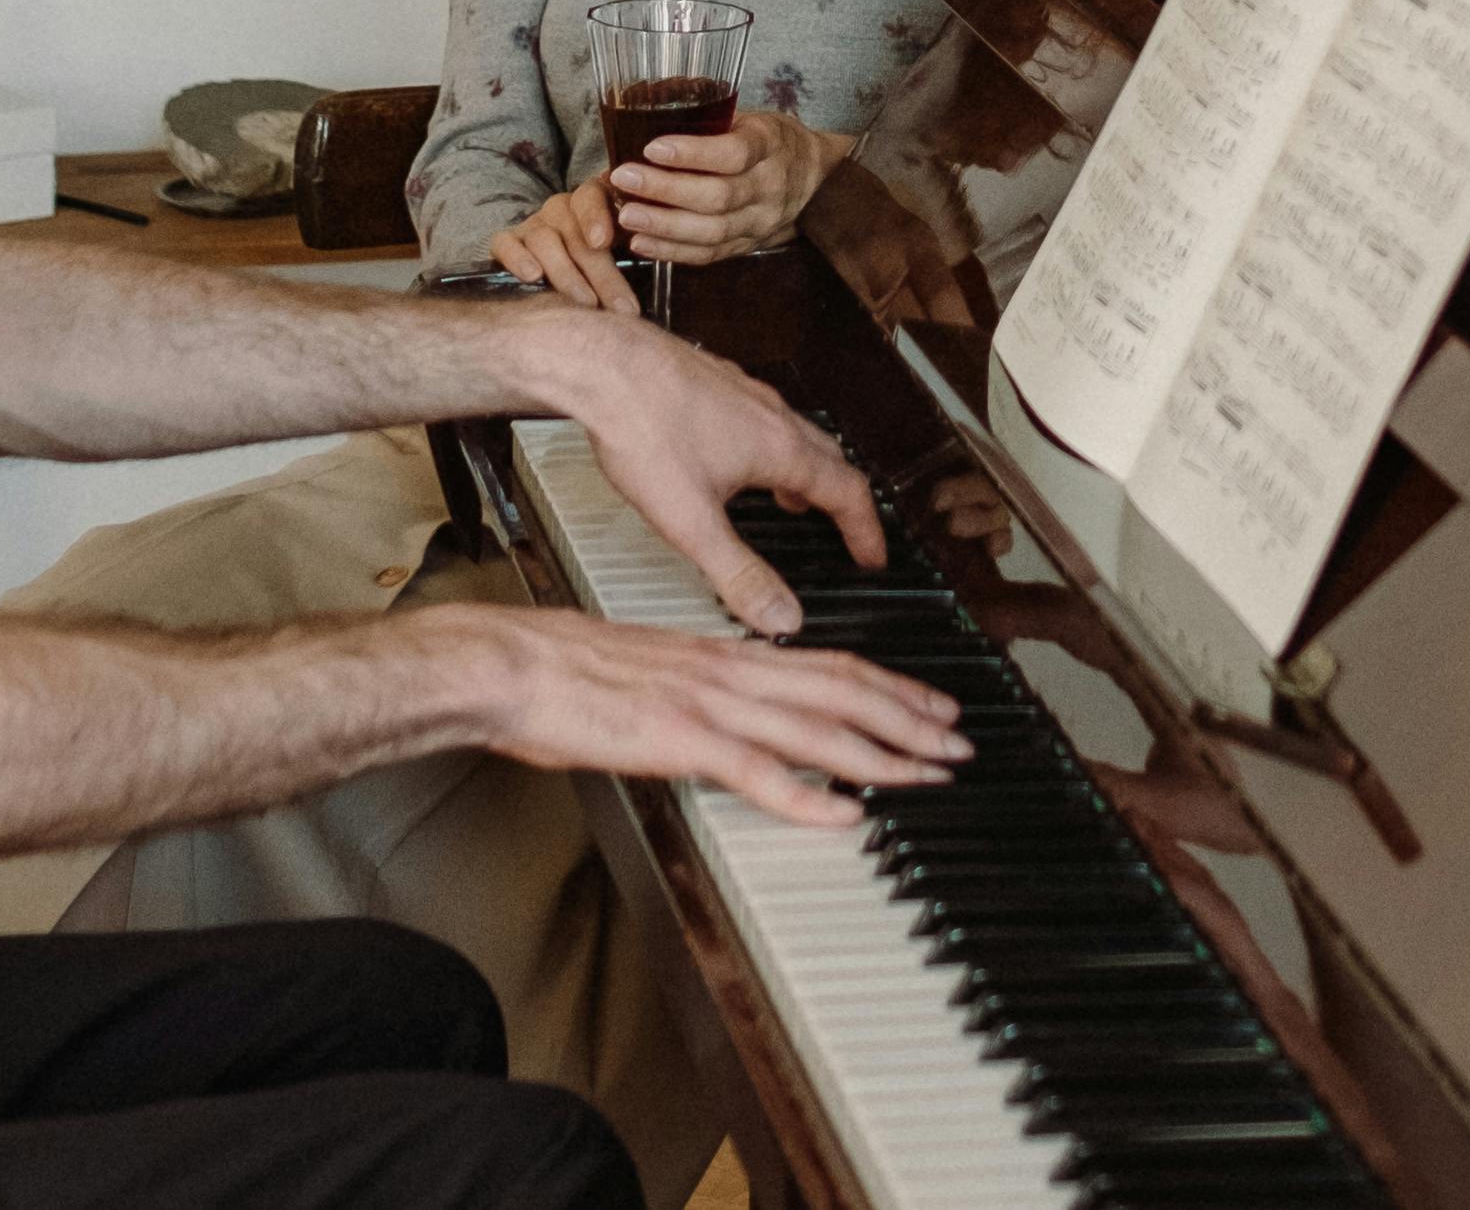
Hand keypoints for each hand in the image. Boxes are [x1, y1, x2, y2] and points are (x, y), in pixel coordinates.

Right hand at [418, 606, 964, 830]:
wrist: (509, 665)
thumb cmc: (563, 672)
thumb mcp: (650, 672)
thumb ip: (700, 690)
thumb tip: (731, 716)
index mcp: (723, 655)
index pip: (829, 665)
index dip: (890, 685)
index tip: (932, 704)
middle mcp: (729, 671)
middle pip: (844, 691)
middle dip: (911, 719)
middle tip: (959, 741)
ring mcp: (708, 705)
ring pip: (818, 728)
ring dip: (883, 755)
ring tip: (929, 775)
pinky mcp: (678, 740)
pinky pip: (757, 773)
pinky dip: (807, 796)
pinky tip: (844, 815)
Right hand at [488, 180, 628, 312]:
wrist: (564, 266)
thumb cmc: (601, 262)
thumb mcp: (624, 250)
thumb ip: (638, 253)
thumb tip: (649, 291)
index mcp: (592, 201)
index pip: (590, 196)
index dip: (595, 216)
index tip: (603, 242)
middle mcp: (560, 208)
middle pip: (574, 231)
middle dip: (600, 271)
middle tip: (619, 306)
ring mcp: (532, 224)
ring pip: (543, 239)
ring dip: (566, 273)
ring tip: (585, 302)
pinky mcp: (507, 242)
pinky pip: (505, 244)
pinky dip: (517, 258)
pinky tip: (533, 277)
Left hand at [552, 307, 894, 629]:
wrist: (603, 363)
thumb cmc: (642, 427)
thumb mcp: (691, 521)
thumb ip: (738, 574)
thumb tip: (780, 617)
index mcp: (779, 448)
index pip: (847, 492)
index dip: (865, 530)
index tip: (872, 554)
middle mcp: (771, 414)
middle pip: (829, 458)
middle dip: (841, 498)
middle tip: (845, 528)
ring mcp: (744, 393)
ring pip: (794, 432)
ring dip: (804, 469)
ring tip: (793, 496)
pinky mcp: (715, 382)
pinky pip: (760, 415)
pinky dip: (767, 444)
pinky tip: (734, 454)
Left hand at [611, 111, 847, 263]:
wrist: (813, 176)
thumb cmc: (767, 139)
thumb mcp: (748, 117)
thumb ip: (705, 119)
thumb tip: (638, 112)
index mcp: (770, 144)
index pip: (734, 153)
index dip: (692, 153)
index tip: (651, 147)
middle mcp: (770, 186)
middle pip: (718, 196)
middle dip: (666, 189)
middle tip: (624, 178)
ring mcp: (761, 221)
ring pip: (712, 231)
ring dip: (664, 225)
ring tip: (626, 215)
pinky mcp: (748, 245)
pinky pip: (709, 254)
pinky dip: (672, 251)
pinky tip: (641, 241)